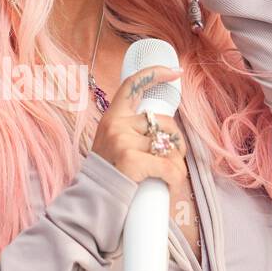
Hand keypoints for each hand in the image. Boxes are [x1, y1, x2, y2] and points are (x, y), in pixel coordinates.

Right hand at [90, 64, 188, 187]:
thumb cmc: (109, 173)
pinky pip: (168, 166)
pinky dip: (175, 177)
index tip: (175, 72)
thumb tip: (161, 128)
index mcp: (112, 117)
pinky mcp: (131, 160)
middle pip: (163, 121)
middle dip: (177, 140)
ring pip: (169, 146)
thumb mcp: (112, 143)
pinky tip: (171, 183)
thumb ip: (130, 130)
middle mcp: (116, 124)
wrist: (94, 199)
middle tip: (176, 156)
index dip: (155, 73)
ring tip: (170, 175)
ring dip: (177, 162)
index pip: (133, 84)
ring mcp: (123, 141)